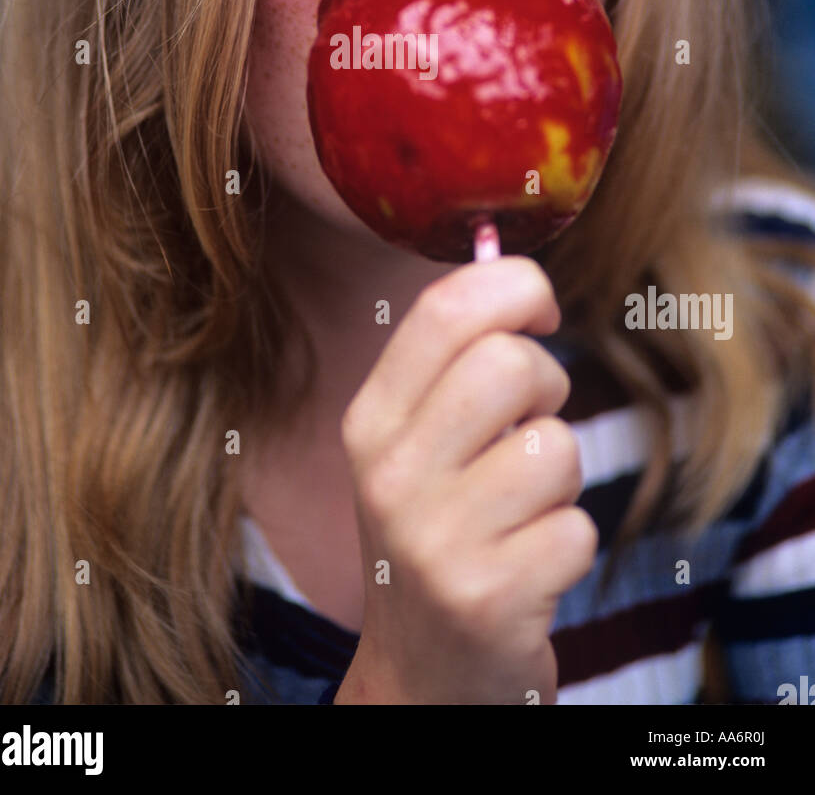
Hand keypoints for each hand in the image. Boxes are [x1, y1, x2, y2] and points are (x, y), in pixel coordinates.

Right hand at [333, 255, 597, 704]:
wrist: (422, 676)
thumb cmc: (440, 533)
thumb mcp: (415, 448)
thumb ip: (451, 366)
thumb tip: (514, 271)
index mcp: (370, 421)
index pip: (446, 307)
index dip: (516, 286)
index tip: (539, 311)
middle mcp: (390, 474)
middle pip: (511, 364)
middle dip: (547, 387)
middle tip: (529, 425)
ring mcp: (435, 540)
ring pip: (556, 447)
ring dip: (561, 479)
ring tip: (522, 511)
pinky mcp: (488, 599)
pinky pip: (578, 528)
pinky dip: (568, 545)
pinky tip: (528, 567)